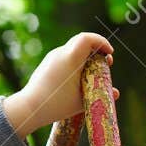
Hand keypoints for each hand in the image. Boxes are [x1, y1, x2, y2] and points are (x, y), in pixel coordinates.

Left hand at [2, 32, 118, 136]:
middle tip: (106, 64)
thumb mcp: (82, 101)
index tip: (109, 54)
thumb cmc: (57, 105)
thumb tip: (116, 94)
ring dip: (86, 56)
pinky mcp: (47, 64)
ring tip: (93, 72)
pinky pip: (65, 56)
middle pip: (82, 42)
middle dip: (97, 50)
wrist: (29, 107)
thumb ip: (100, 94)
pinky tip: (79, 76)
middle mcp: (60, 53)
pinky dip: (76, 61)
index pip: (87, 38)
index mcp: (70, 58)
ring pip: (73, 49)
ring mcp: (51, 58)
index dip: (101, 42)